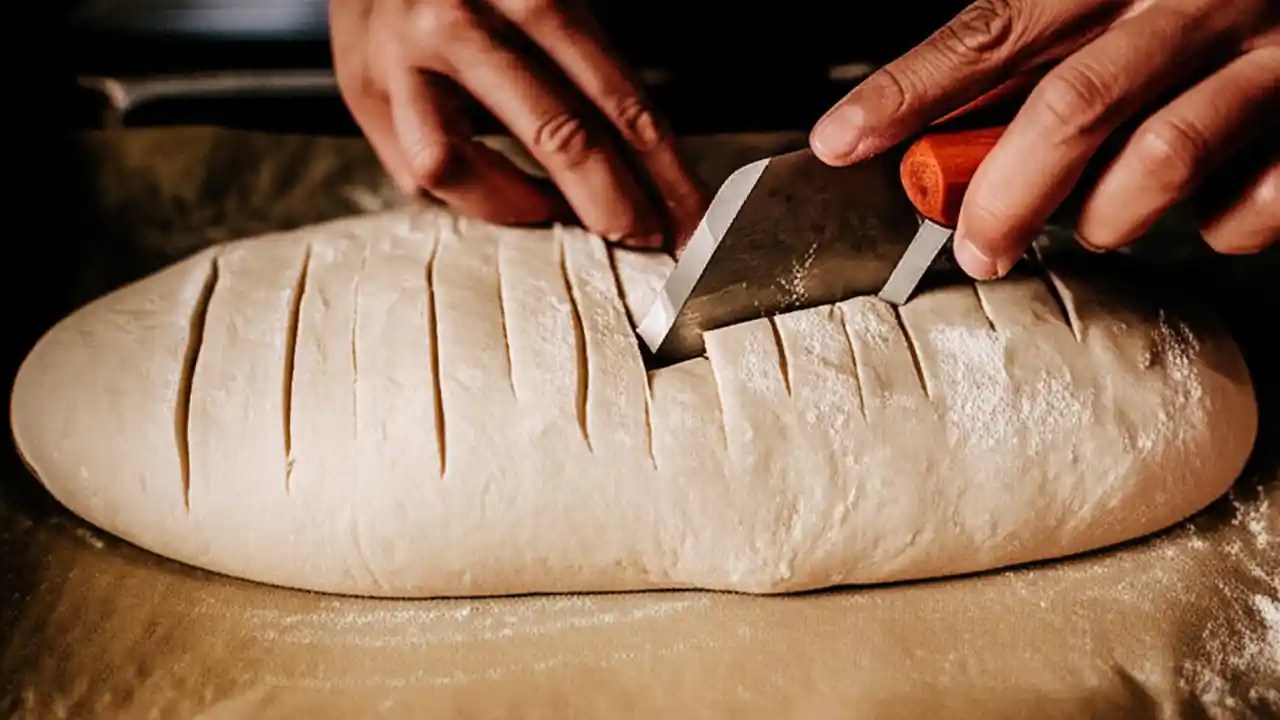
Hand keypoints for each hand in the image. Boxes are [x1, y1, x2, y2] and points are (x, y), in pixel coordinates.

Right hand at [329, 0, 706, 249]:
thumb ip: (584, 63)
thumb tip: (645, 167)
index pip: (612, 95)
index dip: (660, 168)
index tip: (689, 216)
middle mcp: (458, 22)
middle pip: (554, 132)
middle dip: (612, 203)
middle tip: (645, 240)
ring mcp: (400, 60)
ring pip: (460, 164)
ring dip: (523, 207)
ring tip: (559, 218)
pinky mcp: (363, 93)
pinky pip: (418, 172)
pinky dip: (468, 195)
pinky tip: (503, 198)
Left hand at [810, 0, 1278, 278]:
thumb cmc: (1187, 1)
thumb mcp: (1099, 0)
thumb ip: (1029, 50)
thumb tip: (930, 135)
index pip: (993, 31)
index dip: (909, 91)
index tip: (843, 140)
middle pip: (1073, 106)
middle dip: (1006, 196)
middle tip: (977, 247)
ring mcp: (1266, 56)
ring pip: (1163, 156)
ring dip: (1106, 217)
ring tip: (1092, 226)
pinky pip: (1254, 200)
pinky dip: (1215, 224)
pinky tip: (1198, 213)